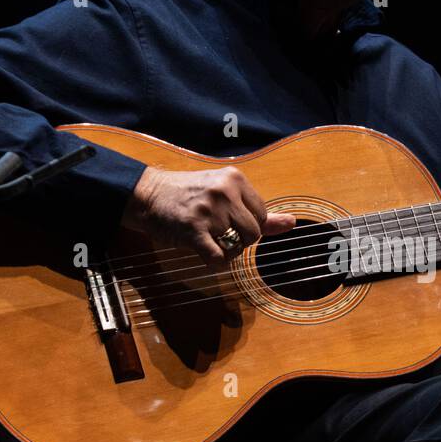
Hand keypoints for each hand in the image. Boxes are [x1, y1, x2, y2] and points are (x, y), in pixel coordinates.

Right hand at [121, 165, 295, 264]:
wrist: (148, 194)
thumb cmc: (190, 195)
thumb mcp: (226, 194)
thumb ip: (260, 211)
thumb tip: (292, 223)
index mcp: (235, 179)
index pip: (262, 215)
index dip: (248, 225)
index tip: (228, 220)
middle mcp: (224, 192)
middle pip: (253, 233)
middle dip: (239, 241)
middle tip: (218, 233)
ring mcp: (209, 210)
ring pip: (237, 248)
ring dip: (225, 251)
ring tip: (208, 239)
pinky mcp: (193, 229)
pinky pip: (218, 259)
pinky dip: (213, 262)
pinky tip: (202, 250)